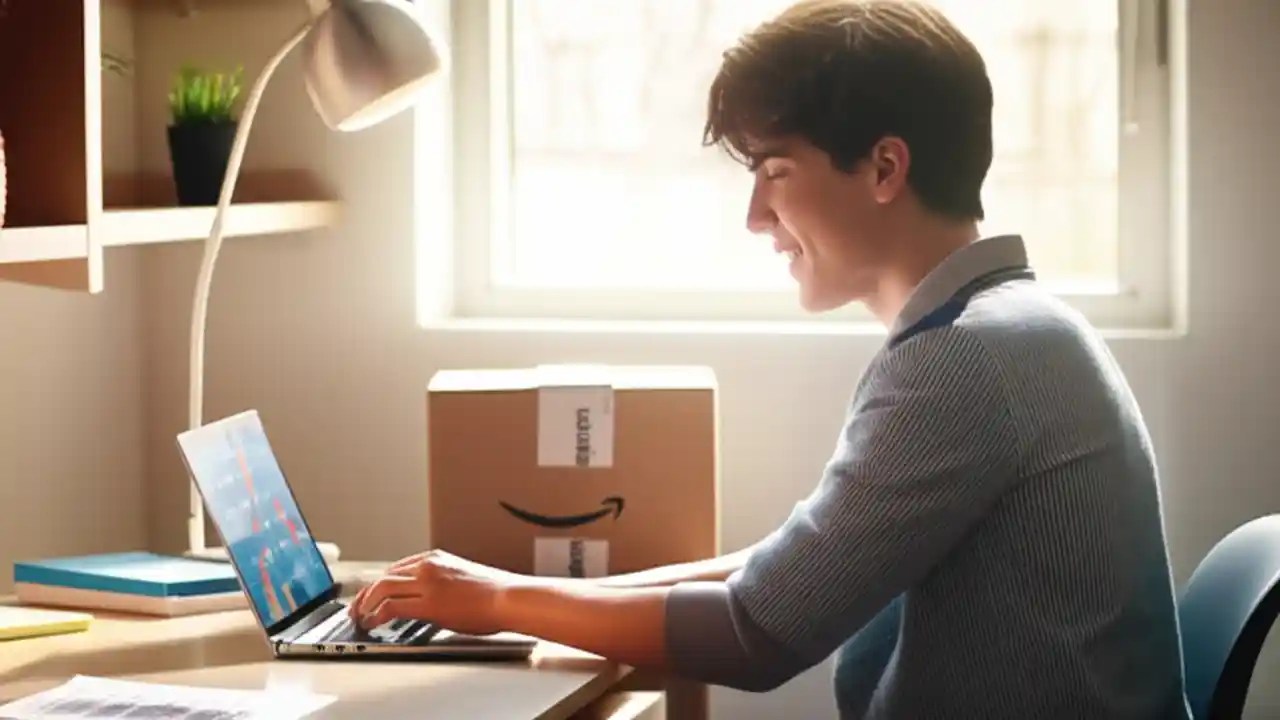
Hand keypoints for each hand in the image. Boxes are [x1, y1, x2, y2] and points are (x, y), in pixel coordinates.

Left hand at [347, 549, 518, 635]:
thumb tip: (430, 601)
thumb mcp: (462, 579)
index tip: (370, 595)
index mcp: (436, 558)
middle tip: (356, 608)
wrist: (509, 598)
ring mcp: (427, 583)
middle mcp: (428, 566)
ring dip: (365, 604)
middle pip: (384, 576)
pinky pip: (392, 607)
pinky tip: (372, 623)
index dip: (378, 583)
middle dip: (365, 593)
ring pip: (382, 588)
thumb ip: (441, 585)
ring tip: (360, 618)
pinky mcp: (428, 603)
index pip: (396, 568)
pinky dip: (376, 615)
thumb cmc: (495, 593)